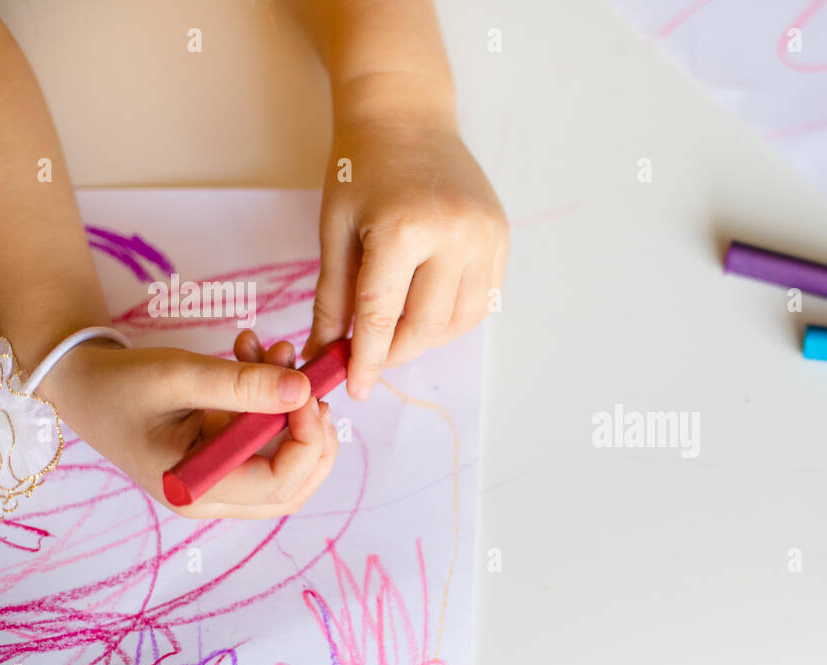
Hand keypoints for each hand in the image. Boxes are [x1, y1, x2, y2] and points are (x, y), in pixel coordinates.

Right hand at [42, 331, 338, 518]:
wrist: (84, 385)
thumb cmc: (120, 384)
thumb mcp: (178, 376)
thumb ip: (240, 385)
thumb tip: (303, 390)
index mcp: (196, 489)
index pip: (279, 483)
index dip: (307, 439)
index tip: (307, 390)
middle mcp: (212, 496)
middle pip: (295, 485)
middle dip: (315, 433)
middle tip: (312, 382)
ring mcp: (221, 482)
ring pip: (289, 463)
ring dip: (296, 410)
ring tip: (278, 353)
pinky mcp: (226, 461)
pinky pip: (268, 440)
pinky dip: (274, 402)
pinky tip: (259, 357)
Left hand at [302, 117, 508, 400]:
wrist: (407, 115)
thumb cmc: (361, 169)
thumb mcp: (335, 229)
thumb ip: (333, 296)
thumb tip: (326, 354)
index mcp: (402, 228)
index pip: (381, 314)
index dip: (365, 358)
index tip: (354, 387)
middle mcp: (452, 234)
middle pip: (426, 326)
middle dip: (395, 353)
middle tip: (372, 359)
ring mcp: (484, 236)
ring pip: (459, 321)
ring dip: (426, 339)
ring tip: (398, 332)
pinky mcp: (500, 238)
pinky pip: (480, 300)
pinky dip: (452, 318)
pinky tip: (426, 309)